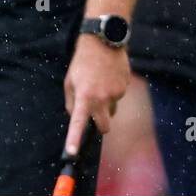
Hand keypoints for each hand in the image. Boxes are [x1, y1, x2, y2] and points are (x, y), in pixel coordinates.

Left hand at [62, 34, 130, 154]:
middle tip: (94, 116)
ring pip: (111, 109)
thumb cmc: (82, 62)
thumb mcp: (70, 82)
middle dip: (100, 126)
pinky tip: (108, 77)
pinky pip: (118, 96)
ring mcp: (116, 93)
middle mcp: (102, 98)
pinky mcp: (125, 86)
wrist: (103, 41)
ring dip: (106, 104)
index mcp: (85, 97)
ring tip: (100, 83)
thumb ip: (72, 103)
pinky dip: (113, 91)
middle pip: (105, 126)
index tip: (71, 154)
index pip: (79, 124)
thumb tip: (77, 117)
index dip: (75, 140)